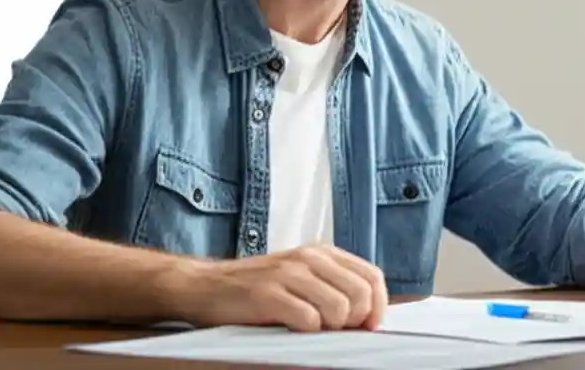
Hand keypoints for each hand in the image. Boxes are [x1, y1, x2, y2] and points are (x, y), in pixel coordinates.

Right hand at [174, 244, 387, 331]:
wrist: (206, 286)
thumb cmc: (258, 288)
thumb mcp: (300, 275)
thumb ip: (332, 285)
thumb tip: (369, 315)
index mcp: (322, 253)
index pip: (372, 276)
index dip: (377, 306)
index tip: (367, 326)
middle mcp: (308, 258)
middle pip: (361, 294)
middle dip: (354, 321)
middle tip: (334, 329)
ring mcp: (288, 275)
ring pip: (339, 308)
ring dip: (330, 328)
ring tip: (311, 328)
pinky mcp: (268, 295)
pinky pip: (308, 320)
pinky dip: (306, 332)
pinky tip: (292, 328)